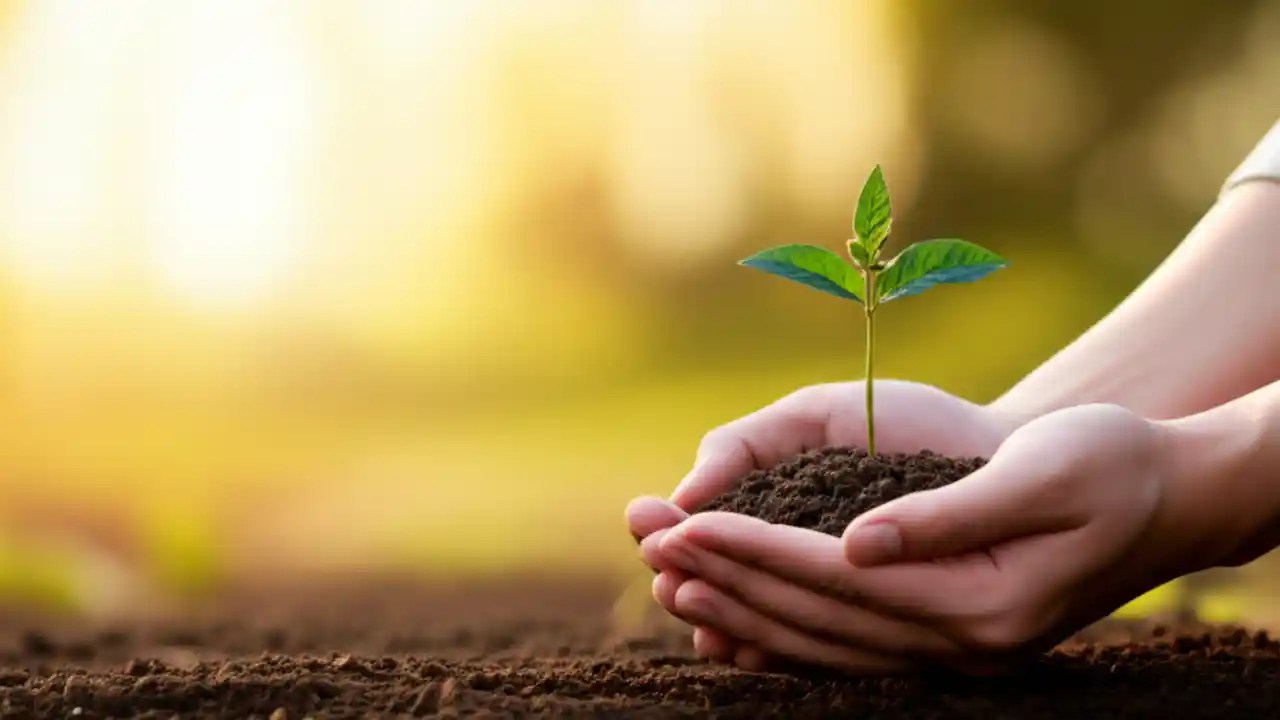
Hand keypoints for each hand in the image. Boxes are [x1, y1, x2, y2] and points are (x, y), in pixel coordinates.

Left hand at [642, 404, 1220, 673]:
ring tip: (672, 588)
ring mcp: (955, 654)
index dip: (753, 548)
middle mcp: (963, 645)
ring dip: (742, 613)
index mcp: (982, 603)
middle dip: (727, 579)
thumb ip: (946, 516)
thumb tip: (855, 546)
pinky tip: (737, 622)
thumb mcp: (1042, 473)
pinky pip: (848, 650)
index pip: (837, 577)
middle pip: (817, 616)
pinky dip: (785, 637)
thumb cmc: (1110, 465)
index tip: (684, 522)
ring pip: (824, 644)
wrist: (1166, 498)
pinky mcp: (948, 641)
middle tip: (651, 548)